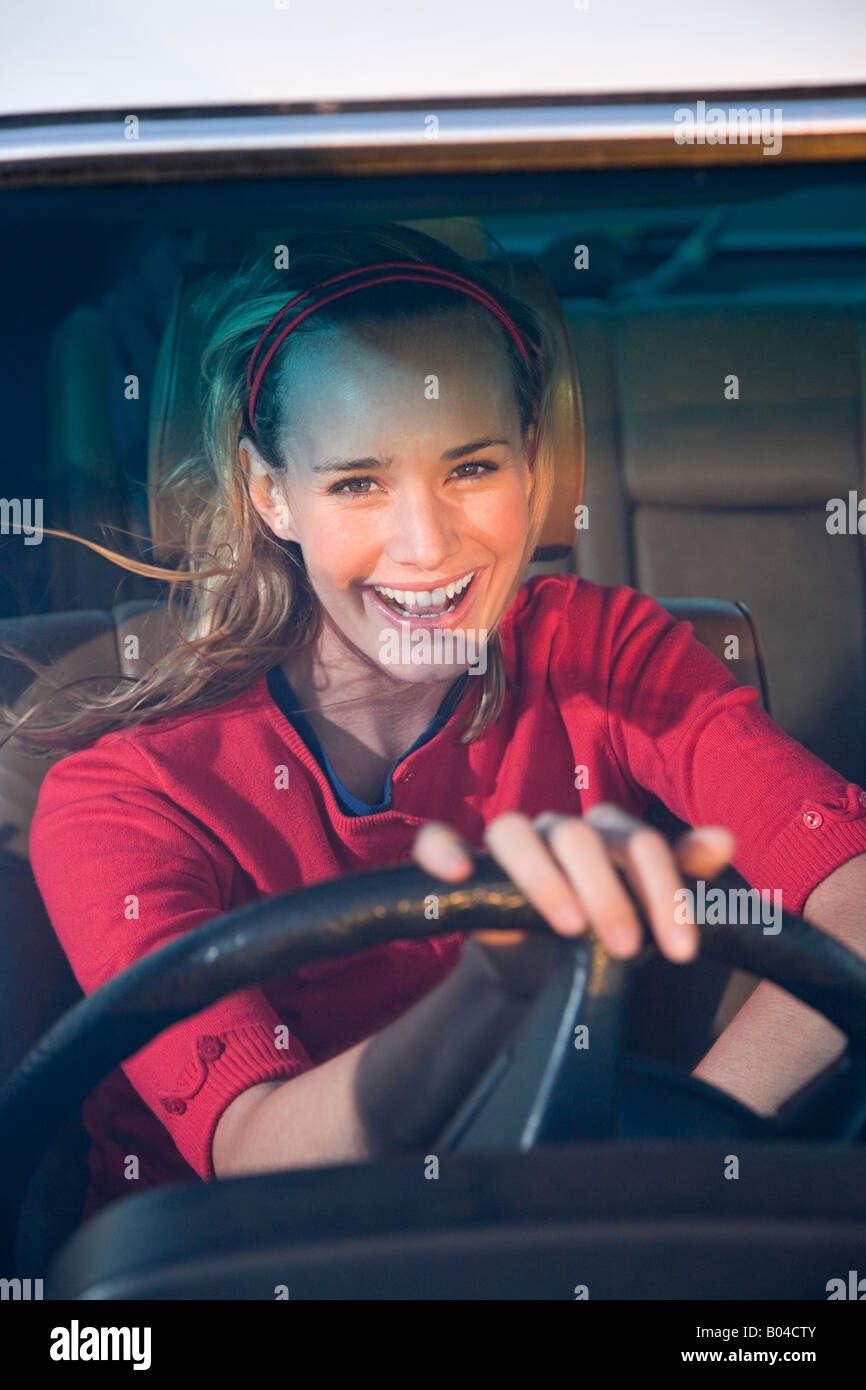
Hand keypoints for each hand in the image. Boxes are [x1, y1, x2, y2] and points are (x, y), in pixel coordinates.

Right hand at [412, 804, 735, 965]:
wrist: (541, 971)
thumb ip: (682, 875)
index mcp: (608, 833)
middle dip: (609, 893)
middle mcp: (558, 829)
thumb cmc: (601, 933)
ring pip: (515, 830)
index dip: (665, 892)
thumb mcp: (647, 912)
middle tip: (627, 948)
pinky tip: (458, 872)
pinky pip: (438, 838)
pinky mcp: (463, 863)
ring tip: (568, 926)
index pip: (641, 843)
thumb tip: (727, 837)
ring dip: (543, 877)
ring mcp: (510, 842)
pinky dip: (444, 848)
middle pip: (580, 836)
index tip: (681, 953)